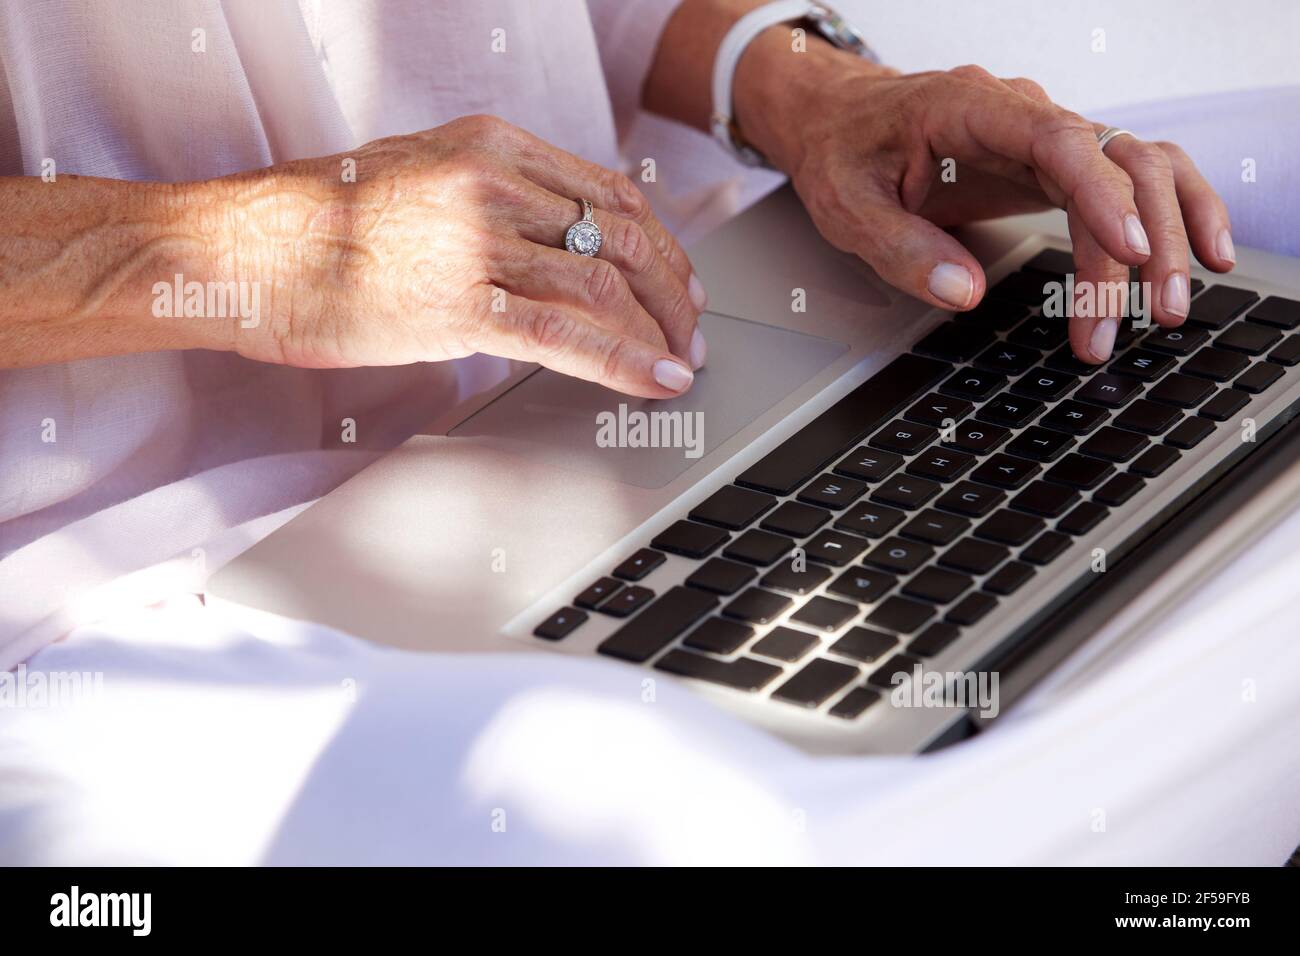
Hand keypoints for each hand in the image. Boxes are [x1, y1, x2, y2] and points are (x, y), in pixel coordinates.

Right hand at [235, 114, 706, 396]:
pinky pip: (566, 335)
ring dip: (657, 331)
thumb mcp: (420, 179)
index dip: (660, 243)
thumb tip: (548, 242)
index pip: (608, 192)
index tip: (680, 279)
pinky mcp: (458, 304)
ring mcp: (477, 241)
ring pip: (606, 284)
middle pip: (623, 237)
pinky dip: (623, 362)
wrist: (241, 251)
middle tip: (692, 331)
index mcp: (490, 145)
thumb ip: (491, 199)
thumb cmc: (318, 223)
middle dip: (673, 291)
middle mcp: (494, 182)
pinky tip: (654, 382)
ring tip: (679, 364)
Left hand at [739, 58, 1235, 362]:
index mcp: (971, 109)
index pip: (1057, 141)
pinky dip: (1171, 212)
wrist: (837, 117)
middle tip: (1145, 315)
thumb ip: (900, 247)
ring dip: (1166, 234)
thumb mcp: (847, 205)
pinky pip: (1130, 177)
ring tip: (1166, 308)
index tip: (1129, 251)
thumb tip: (961, 292)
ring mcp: (1046, 137)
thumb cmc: (842, 152)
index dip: (1100, 194)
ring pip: (1137, 167)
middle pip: (1114, 160)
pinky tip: (1199, 256)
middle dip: (1143, 240)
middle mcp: (1023, 115)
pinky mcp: (1054, 163)